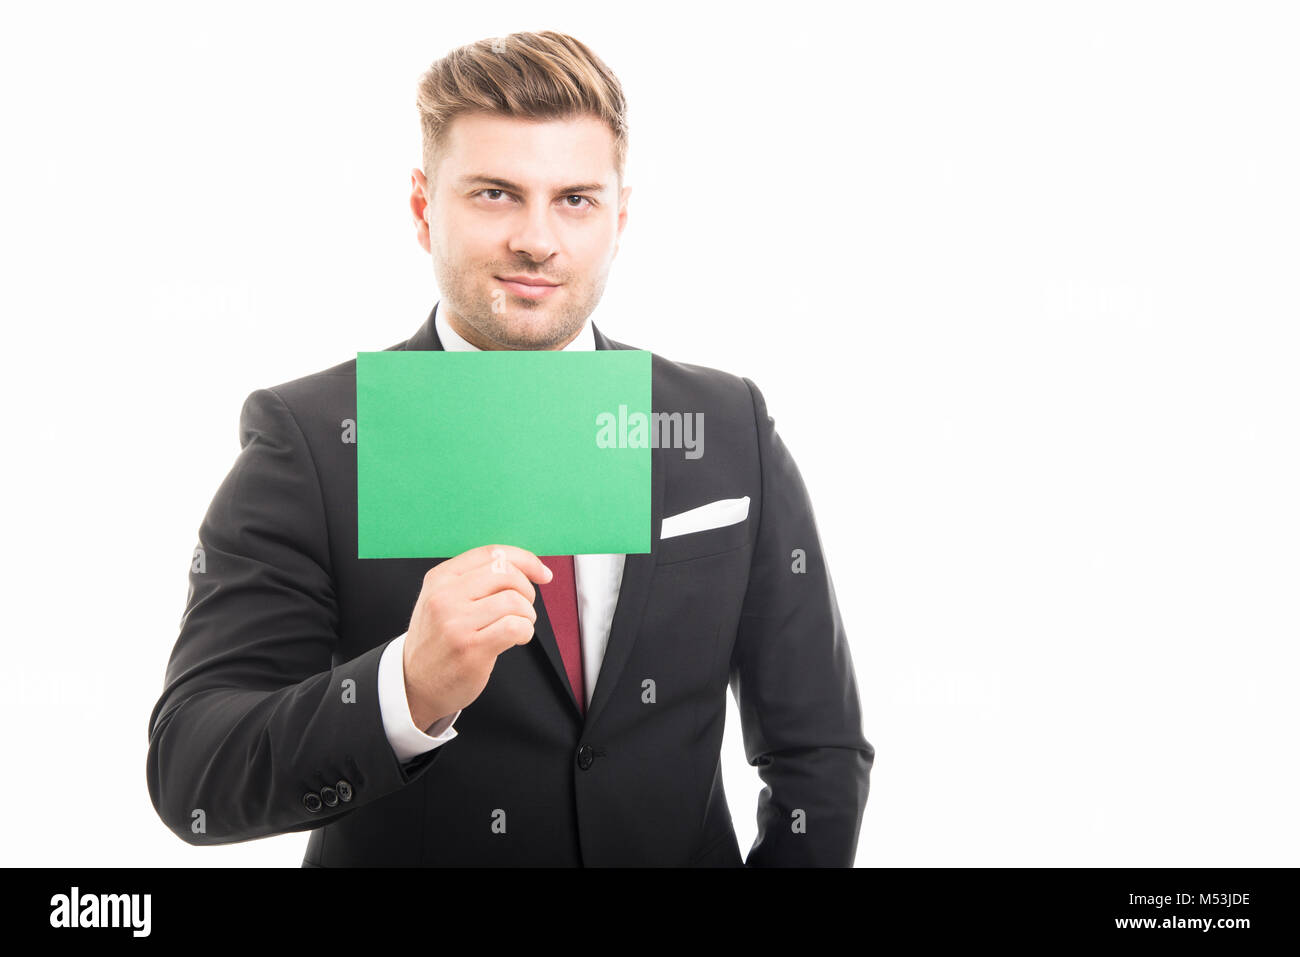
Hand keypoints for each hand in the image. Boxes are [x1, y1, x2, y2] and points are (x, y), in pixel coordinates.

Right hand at [402, 544, 552, 729]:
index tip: (542, 574)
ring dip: (527, 615)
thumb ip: (476, 580)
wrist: (415, 684)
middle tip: (523, 609)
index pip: (492, 553)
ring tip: (517, 626)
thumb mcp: (444, 599)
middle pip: (506, 573)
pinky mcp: (470, 649)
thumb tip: (529, 567)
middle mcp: (445, 596)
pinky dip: (525, 631)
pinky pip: (515, 626)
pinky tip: (516, 639)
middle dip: (526, 590)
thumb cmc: (439, 641)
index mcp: (441, 578)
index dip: (526, 560)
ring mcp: (456, 623)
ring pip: (514, 600)